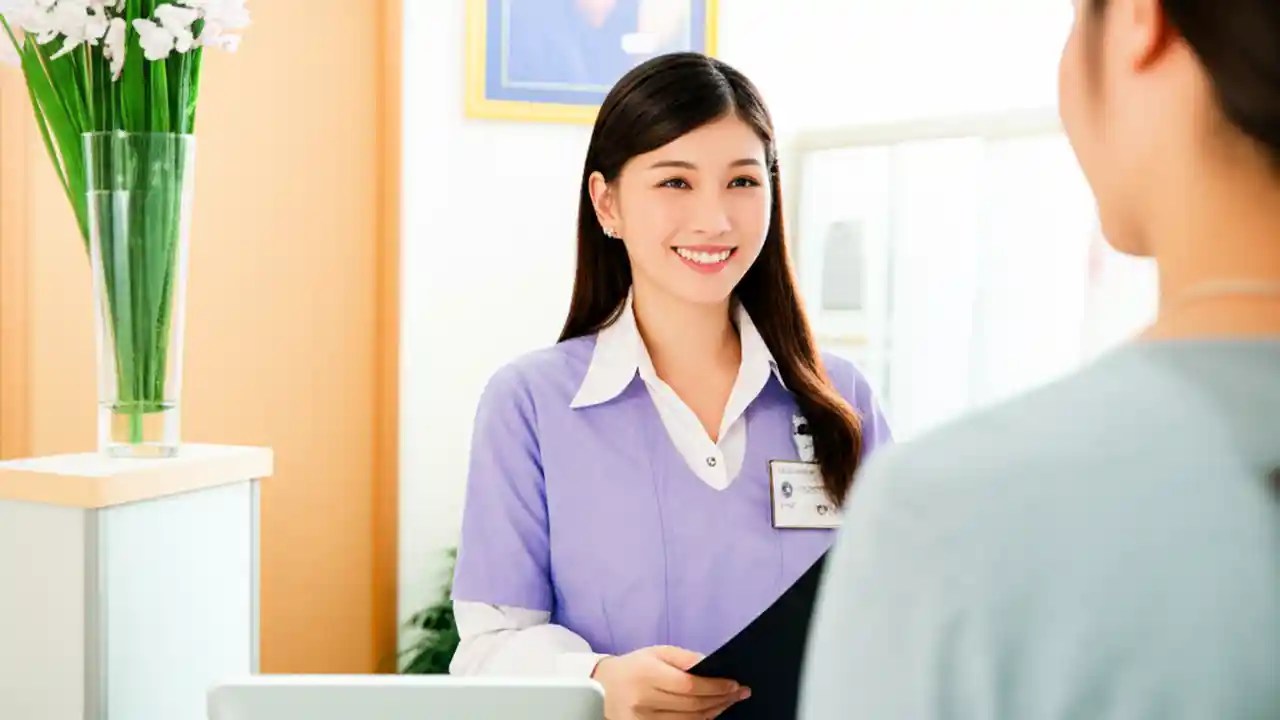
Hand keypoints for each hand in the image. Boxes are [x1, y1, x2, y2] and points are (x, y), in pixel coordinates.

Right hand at [591, 645, 749, 718]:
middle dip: (721, 699)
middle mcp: (644, 701)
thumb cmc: (635, 667)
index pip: (689, 686)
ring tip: (729, 702)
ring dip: (714, 712)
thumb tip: (713, 666)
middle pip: (692, 706)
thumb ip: (685, 659)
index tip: (735, 684)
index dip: (715, 687)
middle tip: (740, 693)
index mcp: (647, 675)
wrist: (601, 687)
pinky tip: (710, 713)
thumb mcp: (657, 652)